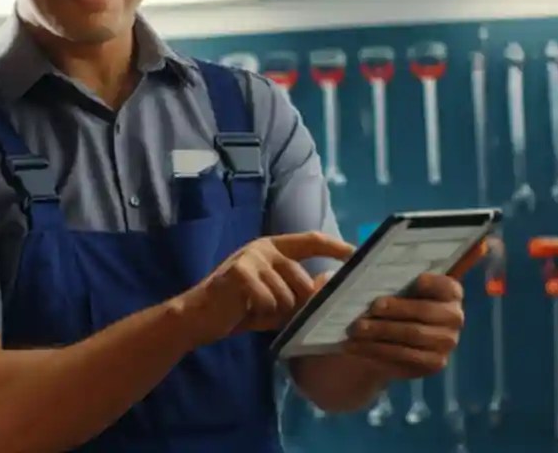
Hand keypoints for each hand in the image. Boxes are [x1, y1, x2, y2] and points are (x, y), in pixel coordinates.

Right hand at [174, 232, 354, 346]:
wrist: (200, 316)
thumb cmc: (241, 308)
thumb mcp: (276, 299)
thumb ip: (299, 292)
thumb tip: (329, 286)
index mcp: (274, 248)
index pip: (312, 241)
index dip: (336, 246)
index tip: (357, 253)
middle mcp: (265, 247)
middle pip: (304, 280)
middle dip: (299, 305)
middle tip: (278, 315)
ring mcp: (252, 258)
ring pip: (287, 295)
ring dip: (276, 312)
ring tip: (255, 311)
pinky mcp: (240, 272)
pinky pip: (270, 301)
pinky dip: (262, 314)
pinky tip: (246, 311)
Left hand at [340, 273, 464, 378]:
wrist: (389, 335)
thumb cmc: (391, 300)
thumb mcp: (387, 284)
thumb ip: (379, 276)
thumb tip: (344, 268)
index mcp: (450, 291)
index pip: (446, 286)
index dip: (433, 283)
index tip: (415, 280)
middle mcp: (454, 317)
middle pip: (425, 312)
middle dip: (396, 310)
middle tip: (370, 308)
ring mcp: (447, 342)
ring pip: (413, 335)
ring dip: (382, 332)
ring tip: (356, 329)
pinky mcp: (434, 363)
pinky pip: (405, 358)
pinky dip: (378, 351)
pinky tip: (357, 346)